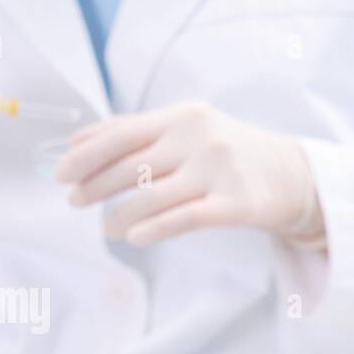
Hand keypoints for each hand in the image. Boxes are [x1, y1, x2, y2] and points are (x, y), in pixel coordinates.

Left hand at [54, 101, 322, 247]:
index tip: (59, 175)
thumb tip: (77, 143)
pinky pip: (182, 218)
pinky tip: (133, 237)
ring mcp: (218, 170)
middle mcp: (199, 137)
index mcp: (182, 116)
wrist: (293, 175)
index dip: (85, 155)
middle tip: (74, 202)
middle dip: (94, 186)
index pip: (121, 134)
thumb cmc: (227, 154)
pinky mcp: (234, 203)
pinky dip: (151, 229)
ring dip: (118, 215)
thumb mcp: (186, 130)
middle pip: (130, 165)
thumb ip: (135, 133)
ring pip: (151, 196)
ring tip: (107, 229)